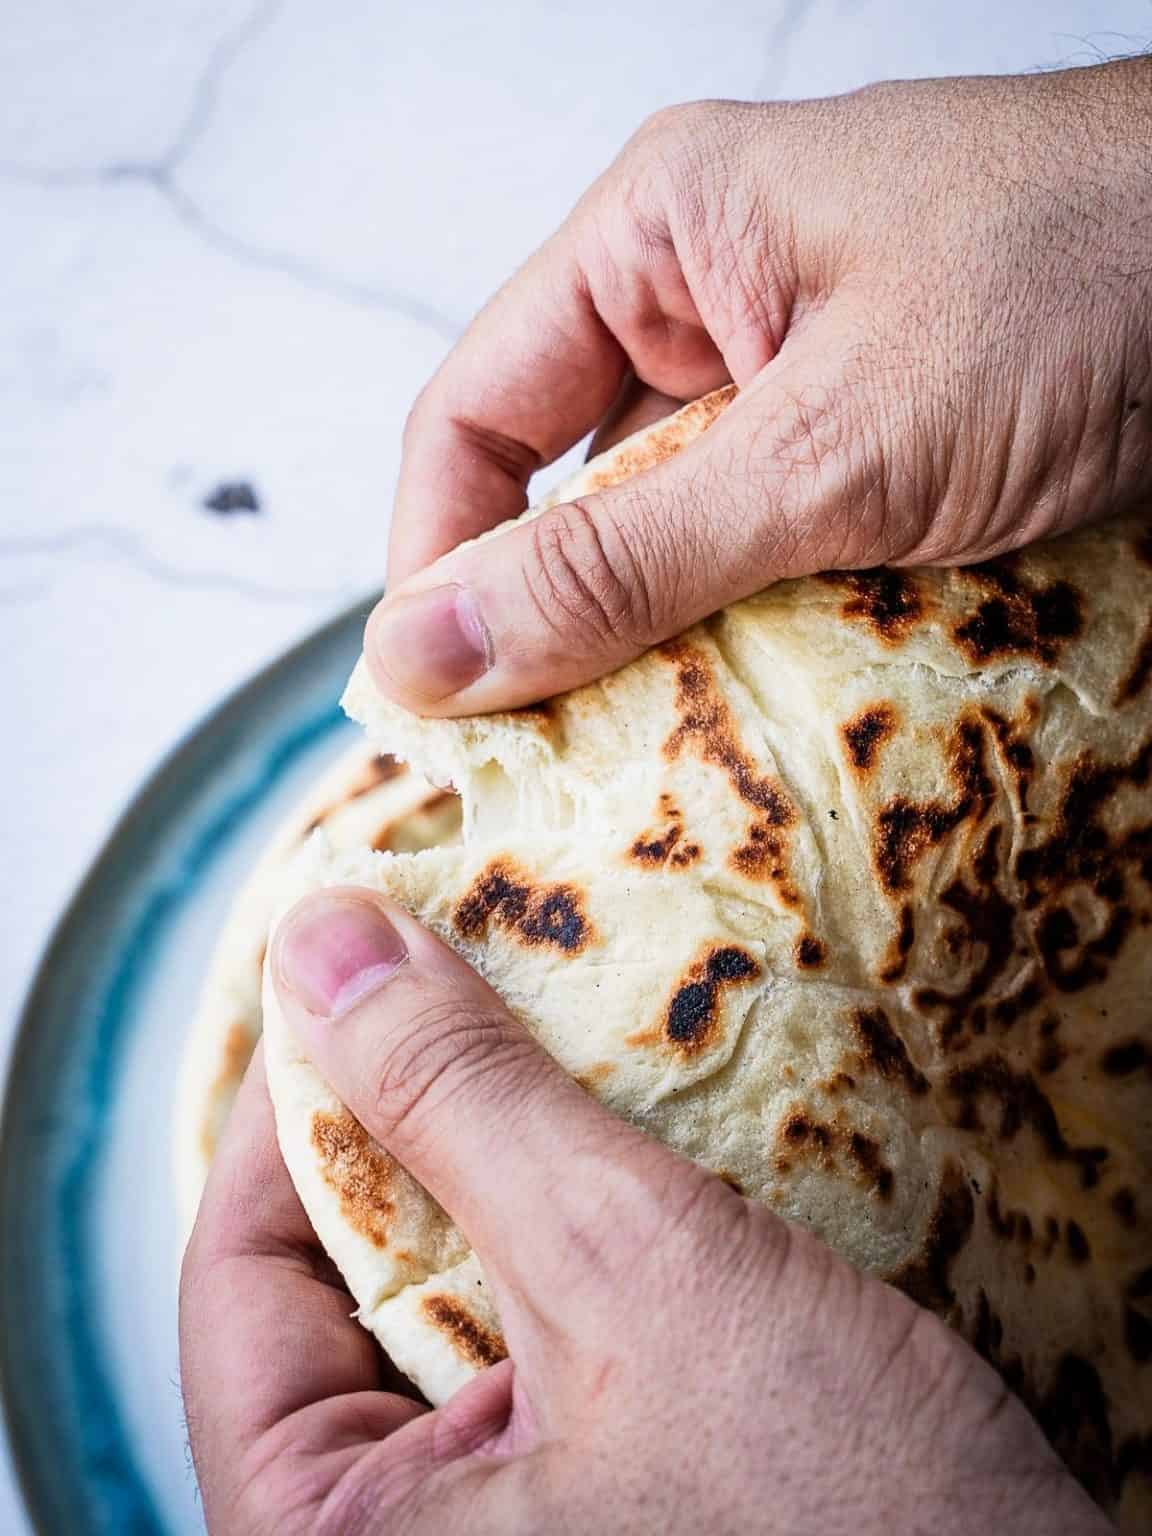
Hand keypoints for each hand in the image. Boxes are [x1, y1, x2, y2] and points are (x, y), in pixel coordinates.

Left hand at [180, 889, 1107, 1533]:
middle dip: (410, 1127)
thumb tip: (320, 941)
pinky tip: (631, 1155)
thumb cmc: (850, 1527)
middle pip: (336, 1286)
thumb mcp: (634, 1278)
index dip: (291, 1096)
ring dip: (503, 1172)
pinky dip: (571, 1239)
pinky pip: (534, 1348)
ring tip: (557, 1050)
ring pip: (444, 1307)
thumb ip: (460, 1105)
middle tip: (472, 984)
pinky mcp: (594, 1514)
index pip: (234, 1276)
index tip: (358, 965)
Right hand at [365, 59, 1151, 715]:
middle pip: (569, 488)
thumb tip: (429, 648)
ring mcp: (804, 375)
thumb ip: (625, 556)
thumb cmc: (1090, 279)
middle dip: (561, 623)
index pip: (474, 418)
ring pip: (675, 534)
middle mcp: (714, 300)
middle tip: (555, 762)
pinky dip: (767, 631)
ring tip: (669, 750)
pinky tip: (777, 704)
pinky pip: (772, 550)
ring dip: (674, 639)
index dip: (433, 564)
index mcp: (658, 238)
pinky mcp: (879, 442)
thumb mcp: (833, 444)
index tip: (433, 703)